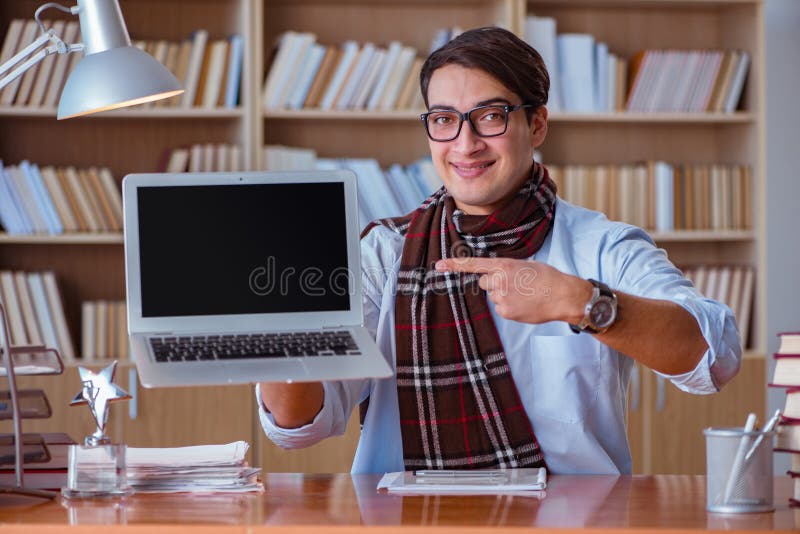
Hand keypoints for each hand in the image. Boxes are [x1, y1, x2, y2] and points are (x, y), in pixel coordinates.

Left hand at [434, 257, 590, 324]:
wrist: (562, 295)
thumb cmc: (547, 278)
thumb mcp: (525, 265)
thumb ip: (507, 268)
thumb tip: (498, 275)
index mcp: (504, 265)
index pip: (474, 264)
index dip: (454, 265)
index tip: (438, 266)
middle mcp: (499, 280)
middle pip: (483, 283)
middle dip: (493, 284)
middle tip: (514, 285)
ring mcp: (501, 297)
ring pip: (493, 296)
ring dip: (503, 296)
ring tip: (523, 295)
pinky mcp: (505, 312)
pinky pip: (500, 308)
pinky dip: (509, 307)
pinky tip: (524, 304)